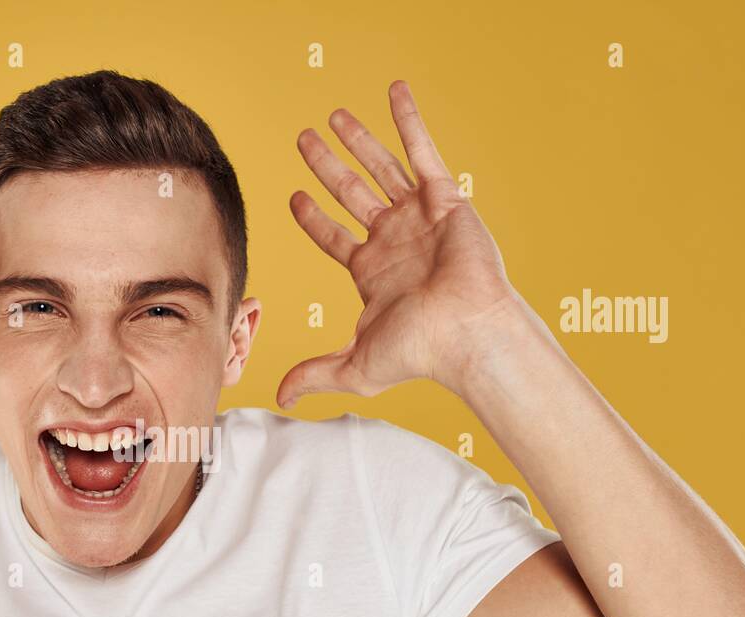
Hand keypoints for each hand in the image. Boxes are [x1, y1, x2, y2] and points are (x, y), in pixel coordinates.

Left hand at [278, 80, 525, 407]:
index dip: (313, 219)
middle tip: (303, 140)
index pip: (334, 237)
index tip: (294, 199)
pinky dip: (408, 121)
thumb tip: (281, 397)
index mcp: (372, 272)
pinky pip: (422, 151)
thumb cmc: (419, 352)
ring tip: (332, 116)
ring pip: (380, 169)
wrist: (464, 335)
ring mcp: (418, 218)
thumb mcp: (354, 365)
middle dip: (325, 168)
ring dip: (357, 141)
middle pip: (350, 194)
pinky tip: (393, 92)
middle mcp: (393, 241)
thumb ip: (315, 373)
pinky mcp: (445, 199)